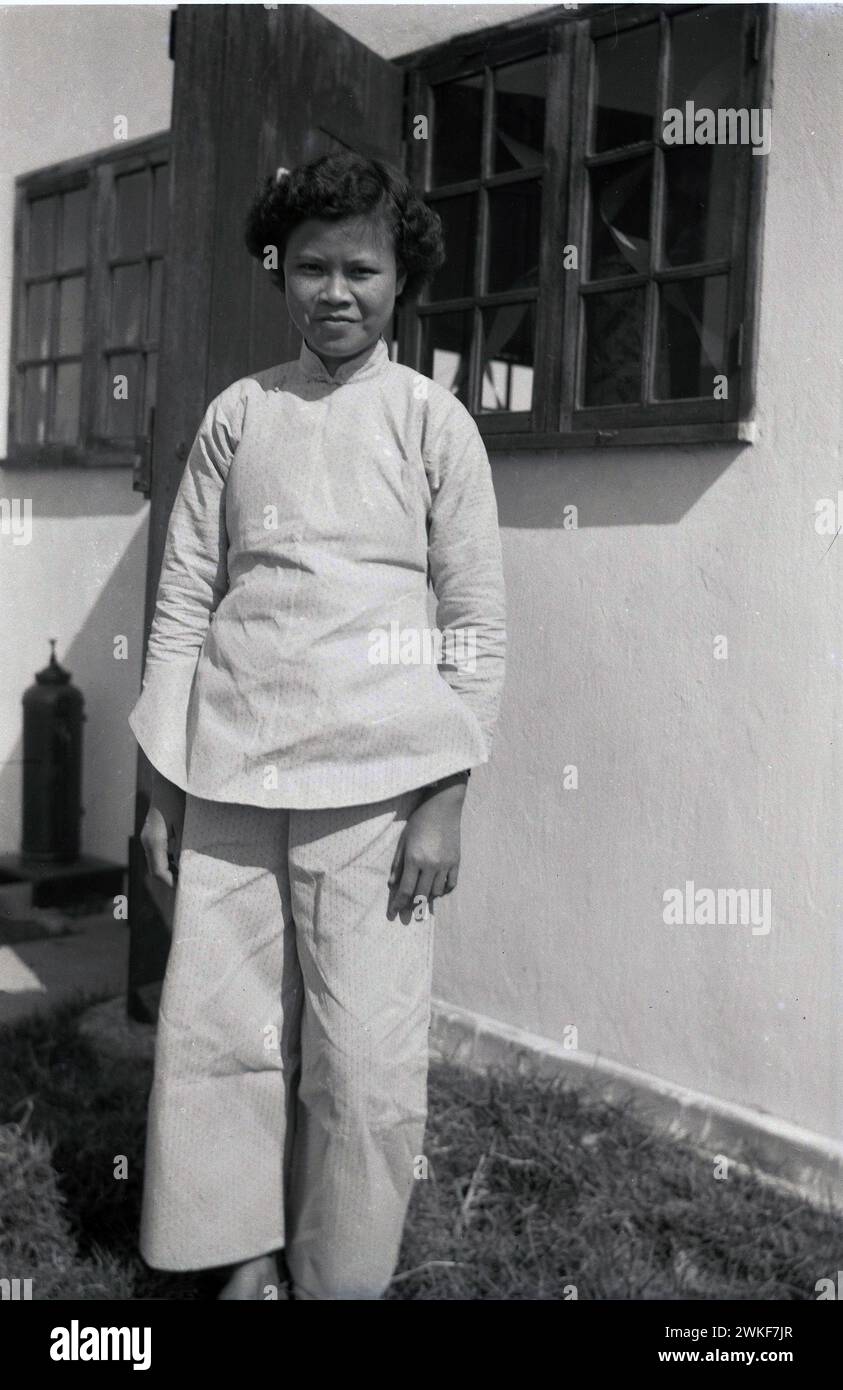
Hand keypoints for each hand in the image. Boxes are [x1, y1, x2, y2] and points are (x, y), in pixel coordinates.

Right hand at [140, 769, 185, 889]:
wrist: (169, 778)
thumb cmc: (179, 799)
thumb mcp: (185, 825)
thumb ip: (184, 847)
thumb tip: (188, 867)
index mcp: (154, 841)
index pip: (159, 872)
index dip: (172, 883)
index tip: (186, 889)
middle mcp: (147, 841)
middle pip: (155, 870)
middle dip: (170, 879)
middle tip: (189, 884)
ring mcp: (147, 836)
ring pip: (155, 862)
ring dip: (169, 869)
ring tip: (188, 872)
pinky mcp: (151, 832)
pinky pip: (157, 852)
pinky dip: (168, 859)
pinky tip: (182, 858)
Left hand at [387, 781, 465, 922]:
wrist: (442, 808)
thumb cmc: (419, 822)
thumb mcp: (403, 841)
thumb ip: (398, 864)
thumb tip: (392, 884)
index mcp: (414, 860)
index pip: (405, 890)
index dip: (398, 904)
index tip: (393, 914)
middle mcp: (431, 865)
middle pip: (421, 895)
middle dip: (411, 908)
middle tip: (406, 917)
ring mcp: (445, 864)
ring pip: (436, 892)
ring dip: (427, 898)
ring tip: (421, 900)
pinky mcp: (456, 861)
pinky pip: (451, 884)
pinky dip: (444, 890)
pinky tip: (437, 890)